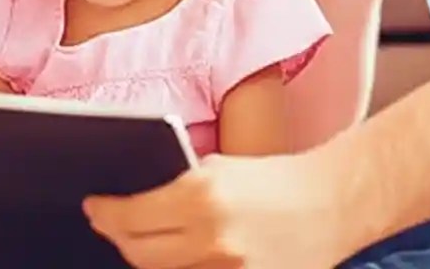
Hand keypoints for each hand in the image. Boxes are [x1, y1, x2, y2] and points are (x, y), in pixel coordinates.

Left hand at [83, 151, 345, 268]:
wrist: (336, 202)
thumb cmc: (277, 179)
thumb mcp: (219, 169)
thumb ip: (178, 190)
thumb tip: (132, 208)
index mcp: (202, 197)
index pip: (130, 216)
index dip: (104, 214)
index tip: (93, 208)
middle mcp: (213, 239)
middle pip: (139, 255)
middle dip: (118, 239)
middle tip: (109, 226)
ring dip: (146, 259)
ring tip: (136, 245)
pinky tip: (173, 260)